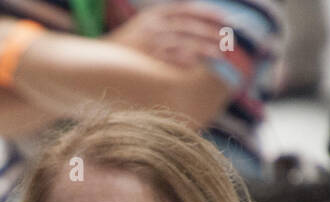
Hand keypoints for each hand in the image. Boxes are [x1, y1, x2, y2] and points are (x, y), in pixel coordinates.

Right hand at [105, 2, 225, 68]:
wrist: (101, 59)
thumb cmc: (129, 45)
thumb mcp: (146, 24)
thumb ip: (167, 21)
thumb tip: (196, 25)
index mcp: (156, 14)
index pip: (187, 9)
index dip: (208, 13)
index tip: (225, 19)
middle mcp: (154, 25)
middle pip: (189, 26)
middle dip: (210, 32)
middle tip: (227, 40)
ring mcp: (149, 42)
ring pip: (183, 42)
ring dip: (203, 48)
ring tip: (219, 54)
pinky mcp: (145, 58)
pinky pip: (170, 58)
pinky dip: (185, 60)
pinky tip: (198, 63)